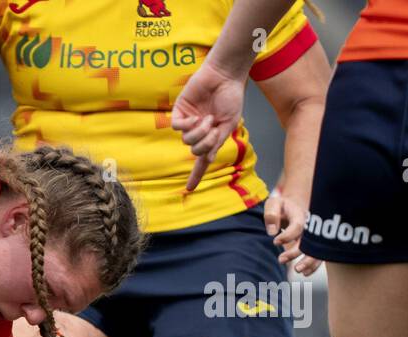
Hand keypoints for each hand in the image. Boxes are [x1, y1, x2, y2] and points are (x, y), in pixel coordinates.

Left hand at [171, 58, 245, 191]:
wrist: (225, 76)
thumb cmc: (230, 97)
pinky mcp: (180, 110)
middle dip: (205, 143)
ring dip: (199, 132)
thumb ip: (217, 141)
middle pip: (195, 150)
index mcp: (211, 136)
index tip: (189, 190)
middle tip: (213, 129)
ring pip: (186, 140)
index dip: (196, 175)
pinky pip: (177, 127)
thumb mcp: (229, 123)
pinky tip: (197, 116)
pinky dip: (187, 125)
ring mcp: (188, 121)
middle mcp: (198, 131)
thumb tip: (207, 160)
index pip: (201, 160)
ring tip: (208, 119)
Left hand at [263, 187, 321, 275]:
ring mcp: (315, 236)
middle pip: (308, 241)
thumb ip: (271, 215)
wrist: (296, 206)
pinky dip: (313, 265)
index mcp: (301, 215)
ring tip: (297, 270)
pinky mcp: (315, 245)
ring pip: (316, 250)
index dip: (287, 236)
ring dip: (308, 262)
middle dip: (296, 252)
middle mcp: (311, 227)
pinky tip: (305, 273)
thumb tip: (272, 232)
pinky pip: (319, 256)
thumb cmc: (282, 206)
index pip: (297, 226)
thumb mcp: (274, 204)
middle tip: (281, 260)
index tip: (275, 242)